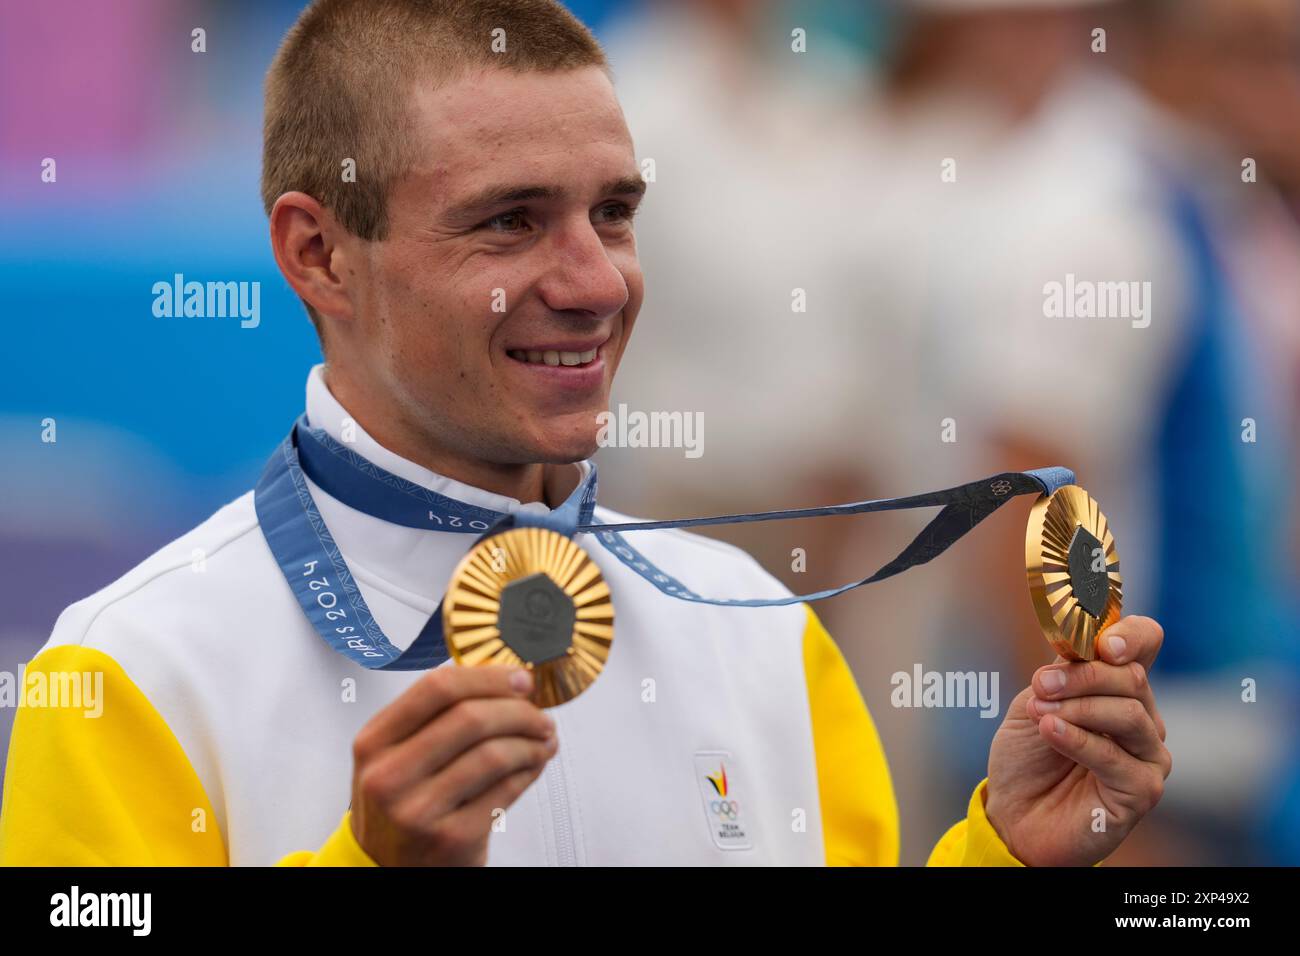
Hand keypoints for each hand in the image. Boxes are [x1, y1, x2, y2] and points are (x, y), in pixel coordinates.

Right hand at [349, 665, 556, 865]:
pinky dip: (530, 771)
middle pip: (470, 717)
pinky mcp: (451, 838)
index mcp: (374, 742)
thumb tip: (507, 680)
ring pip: (493, 754)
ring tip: (544, 740)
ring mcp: (418, 810)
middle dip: (519, 711)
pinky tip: (534, 765)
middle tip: (541, 715)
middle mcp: (389, 776)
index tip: (520, 678)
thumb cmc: (401, 803)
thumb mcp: (395, 756)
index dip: (488, 677)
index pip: (436, 688)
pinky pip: (505, 790)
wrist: (388, 869)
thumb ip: (435, 717)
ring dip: (531, 742)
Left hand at [984, 615, 1171, 865]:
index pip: (1144, 643)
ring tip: (1042, 713)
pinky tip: (1050, 731)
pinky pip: (1116, 757)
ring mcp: (1147, 755)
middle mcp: (1142, 717)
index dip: (1131, 635)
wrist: (1013, 813)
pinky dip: (1079, 739)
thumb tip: (1082, 652)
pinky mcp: (1142, 790)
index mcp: (1118, 688)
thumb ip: (1061, 674)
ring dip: (1079, 708)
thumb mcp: (1036, 701)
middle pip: (1133, 678)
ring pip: (1131, 714)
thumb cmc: (1027, 757)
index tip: (1102, 642)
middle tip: (1042, 684)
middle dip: (1082, 677)